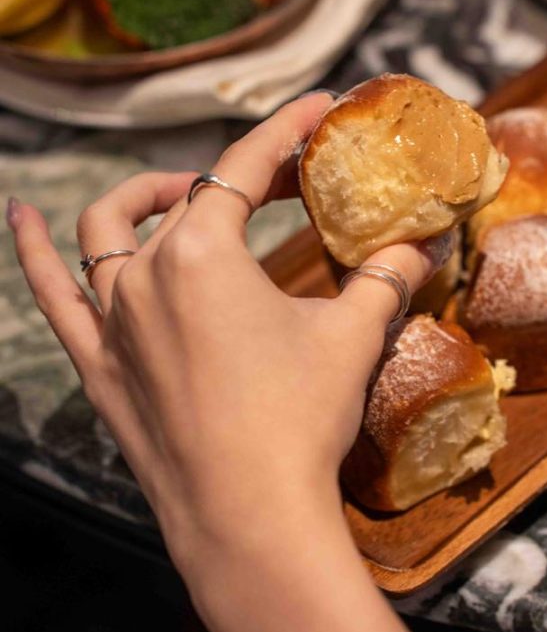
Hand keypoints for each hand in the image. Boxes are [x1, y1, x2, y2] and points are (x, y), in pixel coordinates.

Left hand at [9, 93, 443, 571]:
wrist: (248, 521)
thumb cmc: (298, 421)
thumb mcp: (352, 338)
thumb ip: (385, 278)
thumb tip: (422, 245)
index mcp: (201, 253)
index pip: (244, 168)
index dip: (285, 132)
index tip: (317, 111)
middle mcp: (143, 275)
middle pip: (186, 199)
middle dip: (238, 179)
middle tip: (285, 185)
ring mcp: (110, 322)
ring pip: (106, 233)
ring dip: (142, 200)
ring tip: (175, 195)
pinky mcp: (98, 367)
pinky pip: (54, 297)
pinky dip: (36, 253)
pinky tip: (23, 217)